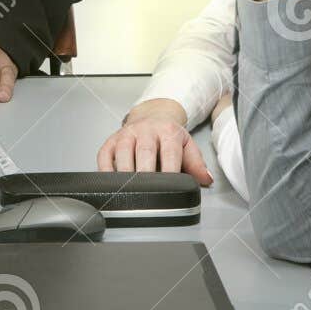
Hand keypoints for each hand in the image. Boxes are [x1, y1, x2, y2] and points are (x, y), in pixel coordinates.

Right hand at [95, 98, 212, 186]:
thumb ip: (196, 163)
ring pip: (123, 153)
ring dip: (125, 174)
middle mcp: (146, 130)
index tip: (170, 189)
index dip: (169, 172)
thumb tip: (205, 180)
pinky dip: (106, 170)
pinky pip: (105, 155)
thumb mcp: (187, 145)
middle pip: (144, 153)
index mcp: (168, 131)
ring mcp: (126, 134)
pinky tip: (111, 182)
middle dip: (145, 174)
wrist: (152, 116)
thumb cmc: (169, 135)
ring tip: (129, 191)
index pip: (170, 153)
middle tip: (148, 193)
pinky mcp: (111, 140)